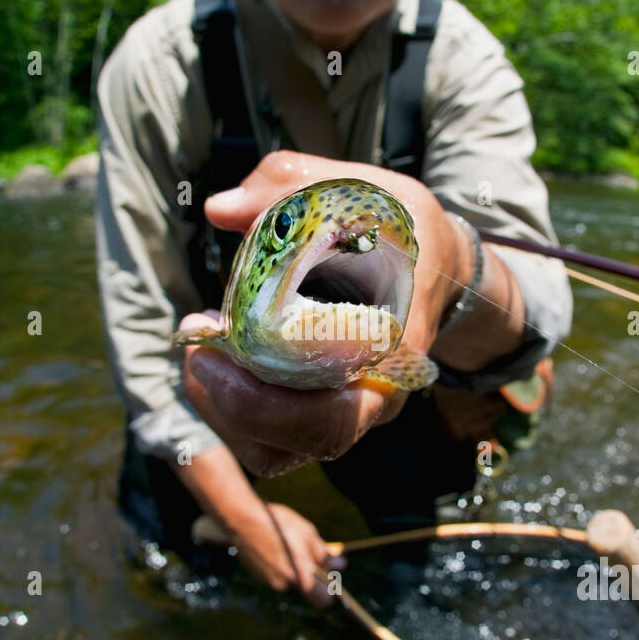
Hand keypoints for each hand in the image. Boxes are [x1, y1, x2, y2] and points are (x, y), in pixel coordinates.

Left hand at [182, 151, 470, 476]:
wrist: (441, 267)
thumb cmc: (405, 232)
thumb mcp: (366, 193)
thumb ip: (291, 188)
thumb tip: (221, 209)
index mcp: (393, 355)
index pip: (330, 418)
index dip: (262, 402)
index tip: (214, 349)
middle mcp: (372, 399)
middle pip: (295, 446)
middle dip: (231, 409)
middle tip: (197, 353)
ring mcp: (346, 411)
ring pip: (275, 451)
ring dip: (224, 413)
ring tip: (201, 354)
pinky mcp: (318, 410)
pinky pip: (268, 438)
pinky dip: (229, 408)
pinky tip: (216, 356)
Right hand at [228, 502, 347, 608]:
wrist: (243, 519)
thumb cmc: (279, 524)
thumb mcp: (308, 534)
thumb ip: (324, 554)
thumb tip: (340, 565)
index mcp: (301, 577)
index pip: (323, 601)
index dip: (330, 594)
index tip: (331, 581)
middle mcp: (284, 585)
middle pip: (305, 587)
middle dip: (308, 573)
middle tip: (307, 552)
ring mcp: (268, 582)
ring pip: (289, 580)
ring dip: (292, 568)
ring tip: (287, 544)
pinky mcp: (257, 576)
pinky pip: (275, 575)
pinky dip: (278, 566)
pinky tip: (273, 547)